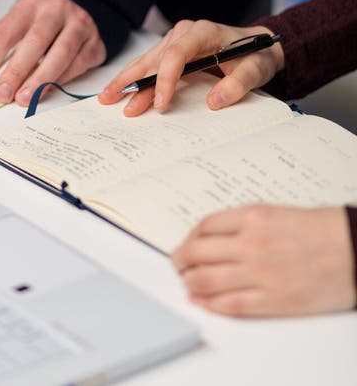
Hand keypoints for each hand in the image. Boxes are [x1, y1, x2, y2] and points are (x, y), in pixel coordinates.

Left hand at [0, 0, 105, 105]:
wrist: (87, 1)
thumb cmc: (44, 16)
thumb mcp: (14, 21)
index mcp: (29, 6)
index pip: (3, 34)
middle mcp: (55, 12)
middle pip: (35, 41)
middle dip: (16, 70)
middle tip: (1, 95)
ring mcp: (78, 26)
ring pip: (61, 52)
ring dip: (41, 78)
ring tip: (23, 99)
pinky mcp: (95, 43)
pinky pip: (78, 63)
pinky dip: (63, 79)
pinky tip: (48, 91)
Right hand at [99, 19, 284, 115]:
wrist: (260, 46)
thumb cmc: (257, 56)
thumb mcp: (255, 71)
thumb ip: (238, 85)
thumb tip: (214, 102)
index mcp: (203, 32)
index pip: (177, 55)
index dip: (165, 79)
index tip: (161, 105)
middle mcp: (185, 32)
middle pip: (155, 58)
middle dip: (133, 80)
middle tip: (113, 99)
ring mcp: (176, 39)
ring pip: (147, 61)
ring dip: (128, 80)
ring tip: (108, 97)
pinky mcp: (173, 49)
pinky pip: (151, 64)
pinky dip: (136, 78)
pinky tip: (121, 89)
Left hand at [171, 205, 355, 316]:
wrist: (354, 250)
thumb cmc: (322, 230)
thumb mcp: (277, 213)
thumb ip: (246, 223)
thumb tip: (216, 237)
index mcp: (253, 217)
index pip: (204, 226)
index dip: (190, 236)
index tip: (187, 243)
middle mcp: (251, 243)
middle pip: (197, 251)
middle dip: (181, 259)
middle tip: (177, 263)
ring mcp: (260, 273)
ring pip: (206, 279)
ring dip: (189, 281)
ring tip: (186, 282)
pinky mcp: (272, 300)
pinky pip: (229, 304)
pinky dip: (209, 304)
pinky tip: (202, 301)